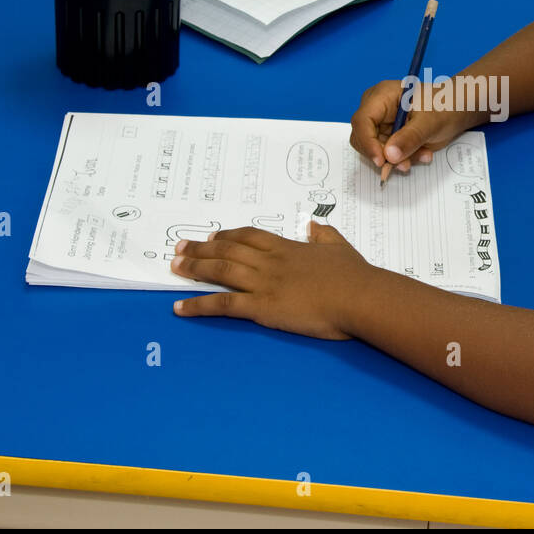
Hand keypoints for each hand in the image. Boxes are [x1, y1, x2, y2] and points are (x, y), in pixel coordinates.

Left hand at [171, 222, 378, 339]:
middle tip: (180, 247)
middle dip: (201, 249)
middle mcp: (270, 262)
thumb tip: (314, 226)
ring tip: (174, 267)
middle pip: (228, 250)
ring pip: (220, 271)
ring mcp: (263, 283)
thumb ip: (325, 236)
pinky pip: (223, 304)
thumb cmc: (355, 276)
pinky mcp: (261, 307)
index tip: (212, 236)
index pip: (250, 236)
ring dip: (194, 268)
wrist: (359, 297)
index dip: (228, 235)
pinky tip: (180, 308)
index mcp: (288, 248)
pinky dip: (198, 305)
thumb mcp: (340, 247)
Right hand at [350, 79, 478, 173]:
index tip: (381, 161)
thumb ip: (409, 138)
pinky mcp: (390, 138)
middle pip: (363, 138)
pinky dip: (404, 159)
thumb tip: (388, 156)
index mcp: (382, 96)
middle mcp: (377, 110)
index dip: (367, 142)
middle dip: (383, 154)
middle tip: (404, 163)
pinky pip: (388, 156)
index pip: (362, 120)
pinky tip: (422, 153)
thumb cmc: (445, 105)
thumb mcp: (429, 122)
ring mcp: (382, 124)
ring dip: (398, 159)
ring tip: (422, 154)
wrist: (457, 110)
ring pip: (376, 151)